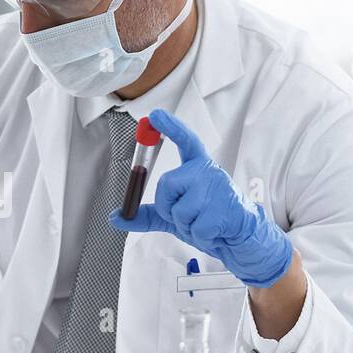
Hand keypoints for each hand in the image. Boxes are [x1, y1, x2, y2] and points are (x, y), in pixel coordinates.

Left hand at [109, 108, 292, 286]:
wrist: (238, 237)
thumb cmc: (206, 219)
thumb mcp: (173, 216)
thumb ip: (146, 215)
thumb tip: (115, 217)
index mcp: (196, 167)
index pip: (185, 141)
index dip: (170, 126)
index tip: (154, 115)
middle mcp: (207, 171)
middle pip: (166, 184)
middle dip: (167, 207)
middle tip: (185, 216)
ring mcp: (218, 187)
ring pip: (179, 211)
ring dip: (186, 226)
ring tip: (204, 223)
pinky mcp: (226, 208)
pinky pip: (195, 228)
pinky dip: (200, 237)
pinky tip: (214, 231)